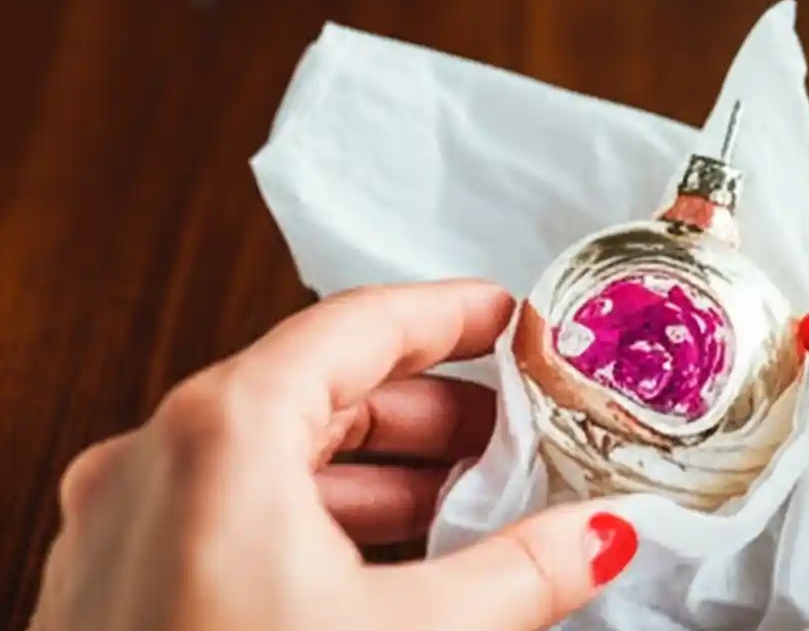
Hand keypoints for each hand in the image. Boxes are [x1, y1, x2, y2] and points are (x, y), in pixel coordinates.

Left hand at [30, 281, 636, 630]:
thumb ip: (521, 572)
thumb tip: (596, 537)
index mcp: (220, 435)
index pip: (356, 327)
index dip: (447, 315)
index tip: (504, 316)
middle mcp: (155, 461)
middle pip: (319, 387)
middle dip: (429, 407)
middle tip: (510, 427)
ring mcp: (128, 522)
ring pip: (276, 452)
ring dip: (380, 468)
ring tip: (465, 497)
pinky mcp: (122, 582)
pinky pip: (234, 508)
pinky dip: (319, 513)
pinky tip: (388, 557)